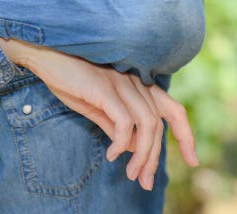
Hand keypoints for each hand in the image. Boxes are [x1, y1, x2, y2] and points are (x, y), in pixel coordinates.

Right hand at [0, 38, 197, 190]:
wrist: (43, 53)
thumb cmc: (66, 77)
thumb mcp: (92, 106)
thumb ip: (112, 123)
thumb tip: (127, 148)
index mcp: (136, 84)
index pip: (173, 109)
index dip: (187, 135)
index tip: (193, 160)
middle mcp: (134, 81)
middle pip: (159, 125)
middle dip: (155, 158)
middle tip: (145, 182)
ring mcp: (120, 83)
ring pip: (147, 126)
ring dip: (142, 156)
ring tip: (131, 174)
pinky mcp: (104, 88)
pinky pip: (124, 122)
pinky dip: (121, 143)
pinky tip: (111, 155)